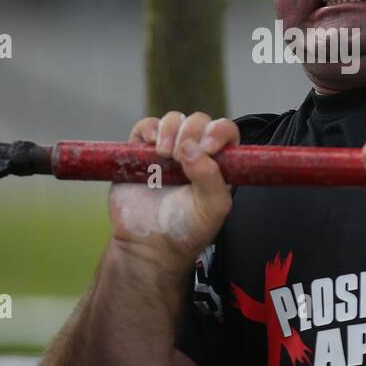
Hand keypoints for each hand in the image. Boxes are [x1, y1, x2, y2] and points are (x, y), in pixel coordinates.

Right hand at [107, 111, 239, 273]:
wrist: (149, 246)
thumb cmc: (187, 230)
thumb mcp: (212, 208)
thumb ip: (211, 178)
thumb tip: (192, 147)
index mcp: (217, 163)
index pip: (225, 132)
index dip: (218, 132)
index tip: (208, 147)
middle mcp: (194, 152)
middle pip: (198, 122)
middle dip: (192, 133)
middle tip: (181, 158)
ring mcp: (167, 151)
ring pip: (174, 120)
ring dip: (171, 129)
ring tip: (166, 154)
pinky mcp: (141, 152)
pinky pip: (145, 127)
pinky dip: (149, 128)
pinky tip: (152, 144)